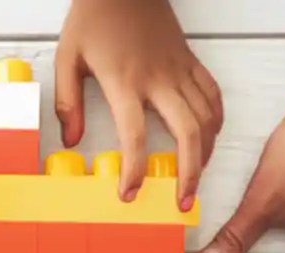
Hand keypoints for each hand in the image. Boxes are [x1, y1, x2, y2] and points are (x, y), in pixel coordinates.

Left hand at [55, 0, 221, 209]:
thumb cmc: (94, 17)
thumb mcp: (68, 57)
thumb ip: (68, 102)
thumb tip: (71, 141)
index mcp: (124, 82)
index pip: (134, 136)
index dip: (134, 170)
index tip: (130, 194)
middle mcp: (158, 79)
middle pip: (186, 133)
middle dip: (190, 174)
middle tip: (183, 202)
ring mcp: (179, 69)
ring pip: (206, 118)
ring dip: (205, 153)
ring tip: (196, 177)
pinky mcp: (191, 60)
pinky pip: (213, 95)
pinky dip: (216, 121)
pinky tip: (209, 138)